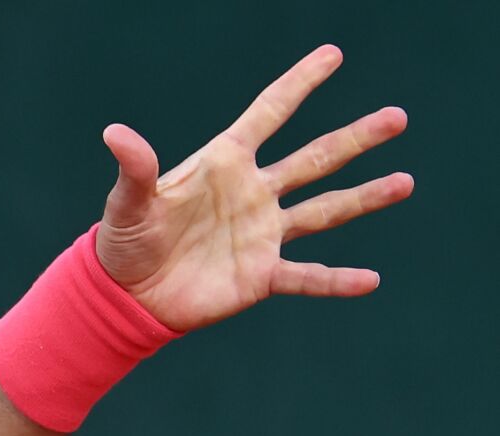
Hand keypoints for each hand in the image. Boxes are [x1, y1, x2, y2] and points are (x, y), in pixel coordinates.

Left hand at [95, 44, 411, 330]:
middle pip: (315, 158)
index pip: (269, 114)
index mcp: (224, 164)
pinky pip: (306, 277)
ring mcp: (261, 234)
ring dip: (364, 197)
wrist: (127, 296)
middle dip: (357, 139)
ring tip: (404, 182)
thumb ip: (134, 168)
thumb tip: (115, 133)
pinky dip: (336, 280)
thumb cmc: (124, 242)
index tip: (332, 55)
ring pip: (324, 211)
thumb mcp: (128, 203)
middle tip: (397, 118)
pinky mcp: (260, 275)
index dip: (299, 84)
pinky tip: (369, 280)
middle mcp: (253, 193)